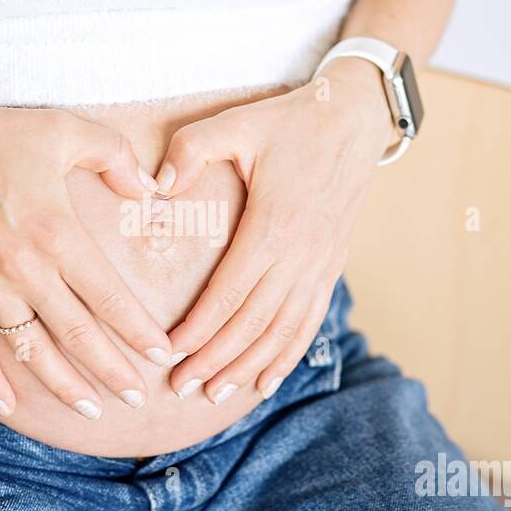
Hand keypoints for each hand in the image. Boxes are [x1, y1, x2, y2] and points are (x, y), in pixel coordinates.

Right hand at [0, 84, 172, 419]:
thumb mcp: (65, 131)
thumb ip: (117, 158)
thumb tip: (152, 190)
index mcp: (59, 235)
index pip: (111, 299)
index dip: (140, 332)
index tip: (163, 355)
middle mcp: (25, 270)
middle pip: (79, 337)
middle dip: (113, 372)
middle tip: (139, 397)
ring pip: (32, 352)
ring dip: (64, 386)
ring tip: (92, 409)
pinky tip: (11, 407)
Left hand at [154, 57, 392, 403]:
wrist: (355, 117)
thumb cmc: (289, 120)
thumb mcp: (236, 122)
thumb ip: (191, 150)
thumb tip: (155, 186)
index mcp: (275, 224)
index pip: (230, 292)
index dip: (200, 328)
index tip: (170, 352)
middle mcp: (302, 254)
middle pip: (253, 323)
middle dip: (215, 359)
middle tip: (180, 387)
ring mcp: (321, 264)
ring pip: (282, 331)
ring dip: (248, 366)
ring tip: (215, 393)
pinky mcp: (332, 266)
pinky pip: (309, 323)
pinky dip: (286, 357)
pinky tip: (264, 383)